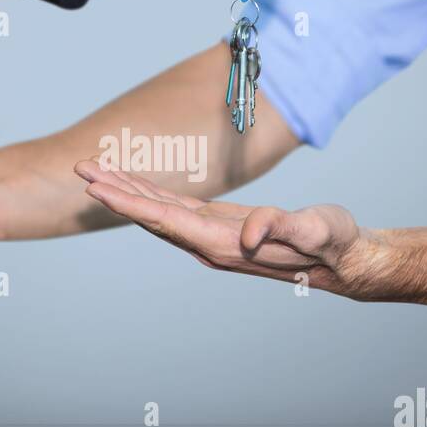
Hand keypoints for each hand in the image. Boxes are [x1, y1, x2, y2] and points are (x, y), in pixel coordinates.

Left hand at [74, 160, 370, 296]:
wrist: (345, 260)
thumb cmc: (332, 243)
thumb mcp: (314, 230)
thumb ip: (282, 227)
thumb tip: (250, 231)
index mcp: (223, 245)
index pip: (165, 219)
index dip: (130, 201)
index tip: (97, 186)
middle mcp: (210, 244)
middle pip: (152, 214)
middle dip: (115, 190)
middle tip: (81, 166)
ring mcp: (213, 237)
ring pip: (160, 210)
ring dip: (128, 189)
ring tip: (97, 170)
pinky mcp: (222, 226)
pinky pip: (177, 208)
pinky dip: (152, 192)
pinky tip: (136, 182)